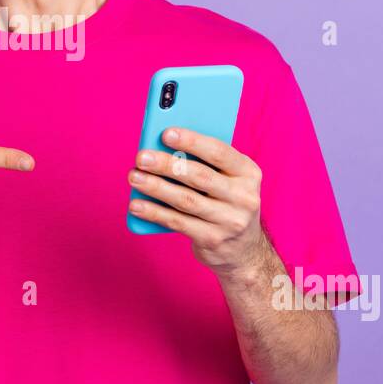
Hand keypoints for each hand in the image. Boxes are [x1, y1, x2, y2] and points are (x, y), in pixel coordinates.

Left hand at [126, 127, 270, 279]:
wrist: (243, 250)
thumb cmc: (226, 201)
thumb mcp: (228, 180)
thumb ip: (205, 164)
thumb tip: (163, 148)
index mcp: (248, 172)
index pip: (219, 152)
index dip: (192, 141)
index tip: (166, 133)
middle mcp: (243, 196)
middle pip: (200, 176)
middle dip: (167, 165)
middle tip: (141, 157)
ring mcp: (230, 221)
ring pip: (186, 200)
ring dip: (156, 187)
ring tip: (134, 177)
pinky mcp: (213, 239)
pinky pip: (178, 223)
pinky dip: (154, 213)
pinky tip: (136, 205)